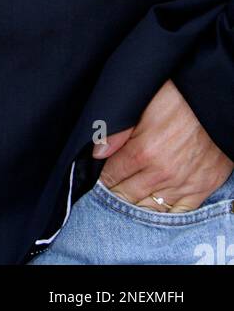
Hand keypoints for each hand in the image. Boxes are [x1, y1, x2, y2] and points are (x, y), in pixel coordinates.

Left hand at [93, 77, 233, 210]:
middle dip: (114, 193)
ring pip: (150, 208)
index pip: (111, 176)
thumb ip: (118, 131)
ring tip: (128, 196)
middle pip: (127, 196)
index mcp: (144, 151)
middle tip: (110, 188)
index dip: (101, 177)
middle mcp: (162, 173)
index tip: (98, 176)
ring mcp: (183, 184)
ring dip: (136, 204)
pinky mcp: (202, 188)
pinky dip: (164, 212)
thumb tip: (96, 152)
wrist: (214, 101)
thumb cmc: (178, 97)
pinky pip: (178, 213)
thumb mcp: (142, 103)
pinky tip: (154, 204)